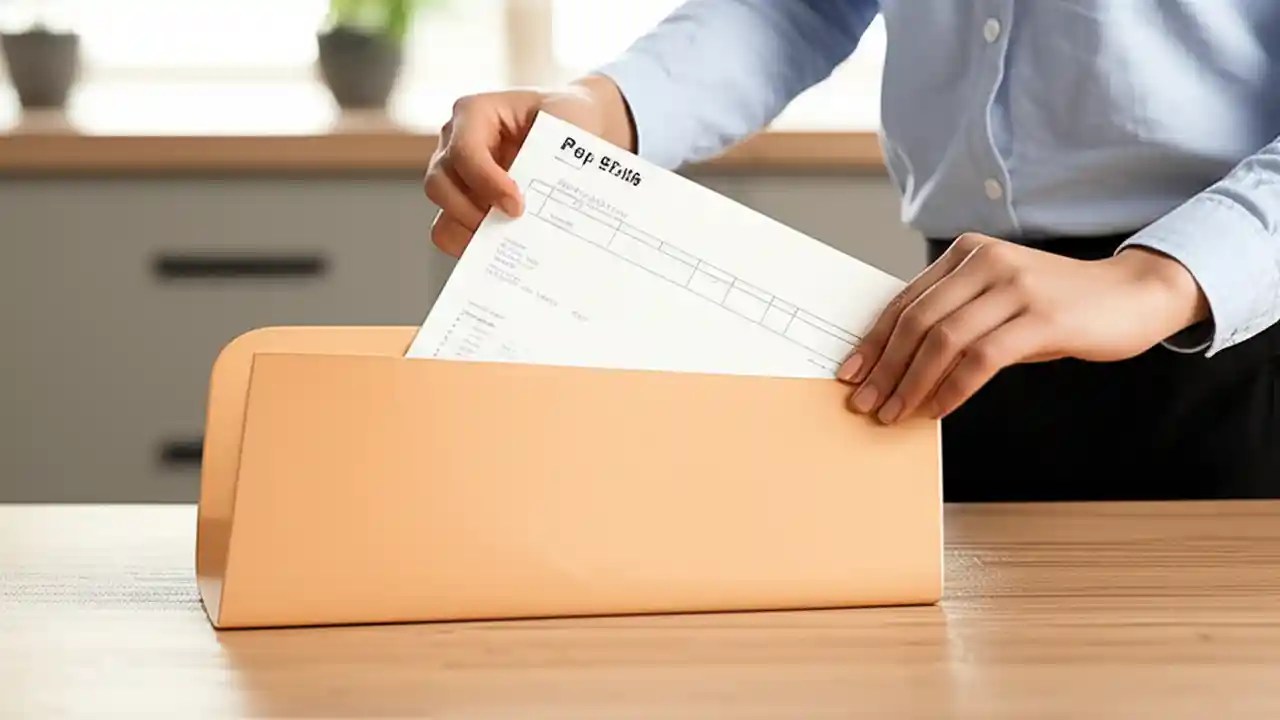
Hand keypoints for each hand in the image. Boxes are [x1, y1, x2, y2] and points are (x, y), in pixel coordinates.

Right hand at [424, 75, 634, 256]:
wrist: (573, 127)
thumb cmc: (567, 117)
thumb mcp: (569, 121)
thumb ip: (560, 151)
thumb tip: (556, 197)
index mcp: (473, 113)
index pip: (463, 150)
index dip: (485, 182)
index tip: (517, 206)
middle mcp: (454, 144)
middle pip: (439, 185)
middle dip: (473, 214)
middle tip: (513, 225)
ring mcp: (455, 179)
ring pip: (442, 217)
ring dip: (473, 235)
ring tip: (510, 242)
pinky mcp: (465, 207)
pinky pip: (455, 236)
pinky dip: (477, 249)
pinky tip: (507, 250)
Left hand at [836, 232, 1208, 423]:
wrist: (1132, 296)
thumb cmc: (1056, 306)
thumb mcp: (997, 302)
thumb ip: (954, 320)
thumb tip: (897, 367)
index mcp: (967, 254)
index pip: (905, 301)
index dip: (873, 341)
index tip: (850, 374)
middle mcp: (986, 261)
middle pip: (917, 321)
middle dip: (885, 368)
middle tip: (864, 403)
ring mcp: (1015, 286)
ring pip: (944, 340)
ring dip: (912, 384)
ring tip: (893, 414)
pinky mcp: (1043, 317)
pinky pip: (982, 359)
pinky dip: (952, 389)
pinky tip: (937, 410)